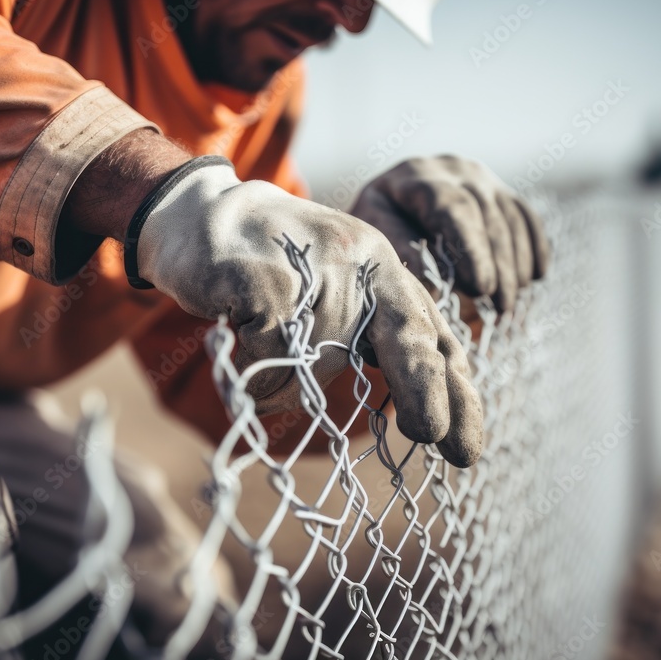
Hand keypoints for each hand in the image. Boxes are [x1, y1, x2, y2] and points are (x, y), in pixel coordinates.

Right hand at [131, 157, 483, 467]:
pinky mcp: (268, 277)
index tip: (463, 446)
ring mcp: (315, 267)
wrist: (196, 213)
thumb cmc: (272, 266)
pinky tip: (237, 330)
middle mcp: (361, 261)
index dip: (454, 389)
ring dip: (285, 380)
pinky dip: (253, 366)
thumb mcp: (337, 286)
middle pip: (407, 338)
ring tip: (258, 339)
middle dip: (424, 390)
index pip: (430, 332)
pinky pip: (271, 356)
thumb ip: (372, 331)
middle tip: (431, 435)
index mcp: (383, 269)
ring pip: (317, 364)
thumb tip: (423, 406)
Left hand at [350, 156, 549, 311]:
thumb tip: (434, 284)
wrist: (386, 208)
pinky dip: (534, 247)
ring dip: (515, 263)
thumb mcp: (374, 237)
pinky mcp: (500, 191)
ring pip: (510, 218)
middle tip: (500, 305)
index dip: (471, 249)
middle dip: (498, 264)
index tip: (481, 287)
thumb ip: (399, 253)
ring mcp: (481, 177)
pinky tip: (535, 276)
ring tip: (510, 303)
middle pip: (486, 215)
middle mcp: (455, 168)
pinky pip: (526, 217)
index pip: (453, 208)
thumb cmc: (375, 230)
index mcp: (418, 175)